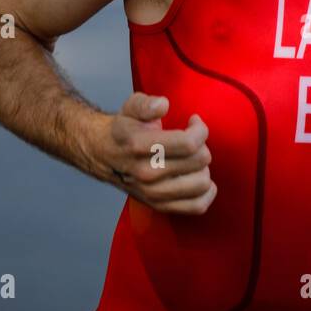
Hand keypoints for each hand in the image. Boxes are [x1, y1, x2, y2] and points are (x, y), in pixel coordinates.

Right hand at [98, 93, 216, 214]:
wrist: (103, 153)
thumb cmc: (124, 129)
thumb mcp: (132, 106)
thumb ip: (147, 104)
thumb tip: (162, 105)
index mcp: (140, 146)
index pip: (188, 143)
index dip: (200, 129)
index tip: (193, 122)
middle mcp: (146, 173)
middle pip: (199, 161)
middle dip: (202, 145)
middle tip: (191, 139)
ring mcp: (153, 193)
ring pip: (201, 183)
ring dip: (203, 167)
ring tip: (192, 158)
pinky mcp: (159, 205)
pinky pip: (196, 206)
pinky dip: (206, 193)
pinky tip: (199, 176)